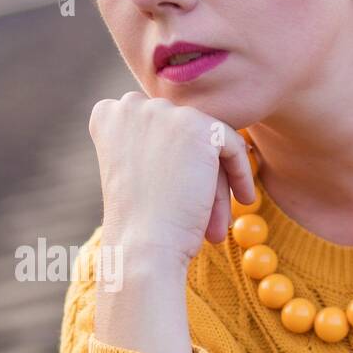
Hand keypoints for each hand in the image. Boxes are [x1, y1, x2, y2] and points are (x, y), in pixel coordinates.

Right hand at [88, 92, 256, 261]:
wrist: (143, 247)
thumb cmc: (138, 222)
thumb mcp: (136, 171)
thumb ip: (154, 142)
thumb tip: (191, 132)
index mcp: (108, 115)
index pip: (156, 126)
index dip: (170, 160)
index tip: (174, 191)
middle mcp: (131, 105)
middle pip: (182, 132)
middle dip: (195, 173)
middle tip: (200, 213)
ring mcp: (165, 113)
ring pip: (207, 141)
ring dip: (215, 181)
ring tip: (218, 221)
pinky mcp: (199, 127)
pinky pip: (232, 145)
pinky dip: (240, 173)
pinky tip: (244, 199)